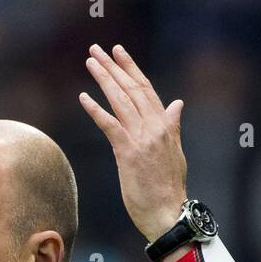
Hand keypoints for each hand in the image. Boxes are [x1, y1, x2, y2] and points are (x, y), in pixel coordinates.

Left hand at [79, 45, 186, 243]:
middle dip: (113, 67)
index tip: (118, 52)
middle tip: (96, 49)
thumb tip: (177, 103)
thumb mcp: (174, 152)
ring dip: (104, 79)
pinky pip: (110, 126)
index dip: (131, 69)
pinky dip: (96, 110)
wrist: (168, 212)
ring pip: (121, 101)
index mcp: (165, 125)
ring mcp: (142, 139)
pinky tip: (83, 97)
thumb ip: (173, 126)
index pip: (146, 89)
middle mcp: (155, 127)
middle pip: (131, 89)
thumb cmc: (169, 187)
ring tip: (90, 62)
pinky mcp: (129, 153)